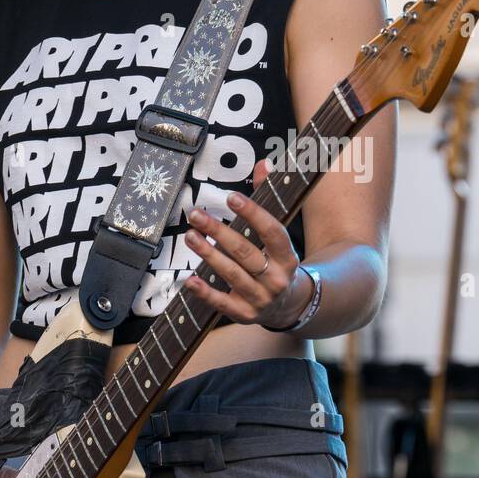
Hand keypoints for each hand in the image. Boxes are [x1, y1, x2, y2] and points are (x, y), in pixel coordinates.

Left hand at [183, 158, 310, 327]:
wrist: (289, 305)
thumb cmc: (276, 261)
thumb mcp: (278, 235)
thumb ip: (269, 199)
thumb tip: (263, 163)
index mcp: (288, 256)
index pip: (272, 232)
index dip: (253, 213)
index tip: (231, 197)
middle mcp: (276, 278)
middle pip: (246, 252)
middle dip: (219, 232)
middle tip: (196, 215)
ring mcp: (260, 298)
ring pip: (232, 274)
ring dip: (209, 254)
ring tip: (190, 236)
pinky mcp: (244, 313)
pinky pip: (222, 303)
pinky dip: (205, 292)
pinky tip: (189, 279)